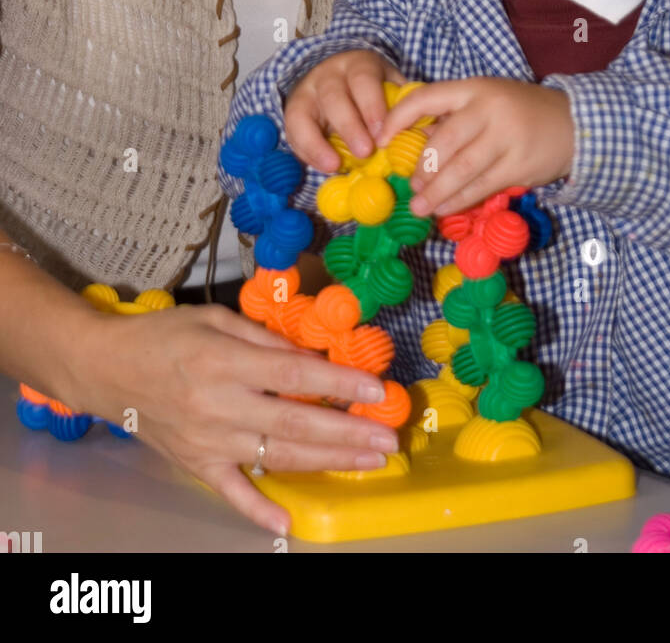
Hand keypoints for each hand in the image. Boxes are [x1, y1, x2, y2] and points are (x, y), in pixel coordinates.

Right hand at [72, 303, 400, 535]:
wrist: (107, 369)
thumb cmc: (164, 336)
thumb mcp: (215, 318)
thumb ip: (264, 337)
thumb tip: (310, 356)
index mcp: (226, 361)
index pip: (294, 376)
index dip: (339, 385)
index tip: (376, 391)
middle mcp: (220, 405)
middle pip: (295, 423)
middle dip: (347, 432)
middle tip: (388, 438)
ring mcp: (208, 440)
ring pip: (276, 456)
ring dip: (328, 461)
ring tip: (369, 460)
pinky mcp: (196, 464)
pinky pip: (231, 491)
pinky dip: (257, 511)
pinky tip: (288, 525)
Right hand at [283, 50, 407, 172]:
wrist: (340, 78)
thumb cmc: (373, 91)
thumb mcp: (390, 88)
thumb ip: (402, 106)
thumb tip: (424, 132)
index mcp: (359, 65)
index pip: (364, 80)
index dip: (372, 106)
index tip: (382, 132)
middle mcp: (329, 75)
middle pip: (334, 97)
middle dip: (349, 126)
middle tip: (365, 152)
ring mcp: (308, 92)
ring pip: (305, 113)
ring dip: (320, 143)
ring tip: (335, 165)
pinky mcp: (294, 111)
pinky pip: (293, 131)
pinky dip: (307, 151)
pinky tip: (324, 166)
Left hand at [376, 78, 574, 215]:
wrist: (573, 124)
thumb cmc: (519, 112)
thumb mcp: (486, 101)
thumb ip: (453, 117)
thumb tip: (414, 143)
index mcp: (473, 88)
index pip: (426, 98)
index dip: (398, 118)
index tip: (380, 139)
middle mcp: (488, 109)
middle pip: (444, 142)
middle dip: (421, 168)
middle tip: (409, 186)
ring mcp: (506, 137)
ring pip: (461, 169)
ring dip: (436, 192)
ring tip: (420, 207)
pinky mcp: (519, 164)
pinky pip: (482, 186)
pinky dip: (460, 200)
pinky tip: (445, 209)